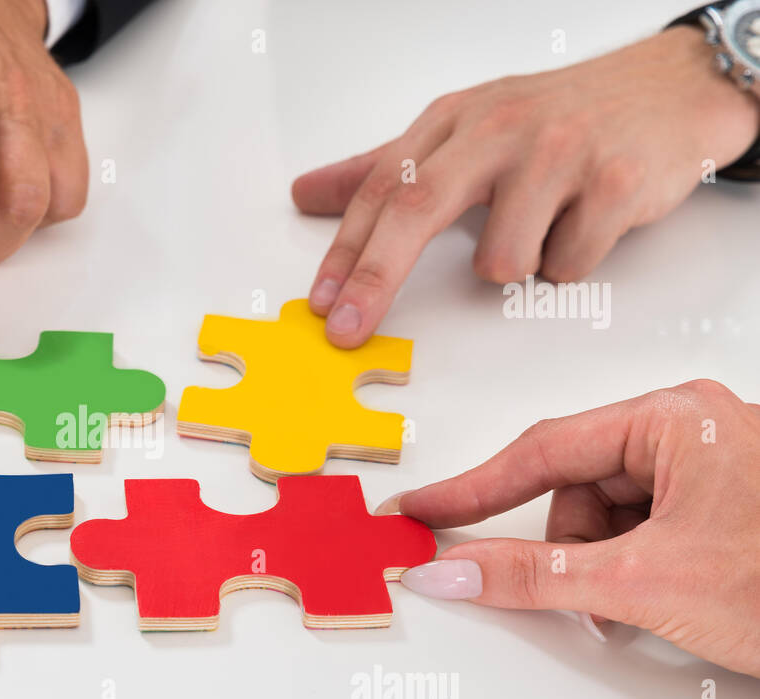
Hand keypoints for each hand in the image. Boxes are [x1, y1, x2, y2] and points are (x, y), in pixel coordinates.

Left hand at [293, 27, 759, 347]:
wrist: (670, 89)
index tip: (322, 303)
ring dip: (516, 266)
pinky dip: (569, 263)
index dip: (346, 251)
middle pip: (418, 209)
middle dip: (376, 278)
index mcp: (456, 120)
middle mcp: (501, 129)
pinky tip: (582, 224)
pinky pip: (566, 267)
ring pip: (502, 260)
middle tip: (349, 328)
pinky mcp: (615, 183)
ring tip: (541, 228)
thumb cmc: (556, 117)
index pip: (383, 188)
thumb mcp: (463, 130)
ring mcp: (560, 153)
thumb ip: (386, 169)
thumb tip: (308, 195)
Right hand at [386, 380, 759, 676]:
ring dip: (604, 569)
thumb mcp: (647, 582)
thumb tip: (460, 568)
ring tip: (653, 602)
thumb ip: (535, 575)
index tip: (419, 509)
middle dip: (571, 551)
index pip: (540, 451)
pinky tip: (669, 599)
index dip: (469, 489)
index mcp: (674, 417)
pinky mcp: (717, 508)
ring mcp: (707, 470)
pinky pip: (636, 533)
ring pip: (603, 519)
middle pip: (574, 491)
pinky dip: (633, 573)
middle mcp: (689, 431)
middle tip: (595, 593)